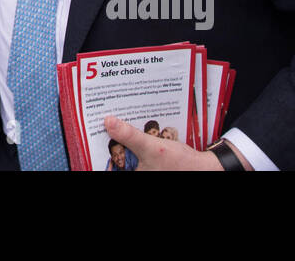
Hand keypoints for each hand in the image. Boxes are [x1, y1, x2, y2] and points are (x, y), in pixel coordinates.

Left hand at [103, 116, 232, 170]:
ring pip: (124, 152)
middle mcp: (132, 172)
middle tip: (106, 119)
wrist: (203, 168)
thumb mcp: (152, 147)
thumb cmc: (179, 163)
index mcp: (129, 174)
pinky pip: (134, 152)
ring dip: (122, 138)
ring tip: (118, 121)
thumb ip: (130, 136)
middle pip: (114, 155)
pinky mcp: (146, 164)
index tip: (92, 128)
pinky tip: (134, 129)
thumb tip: (108, 121)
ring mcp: (139, 169)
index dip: (98, 146)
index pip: (105, 160)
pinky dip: (133, 141)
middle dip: (111, 139)